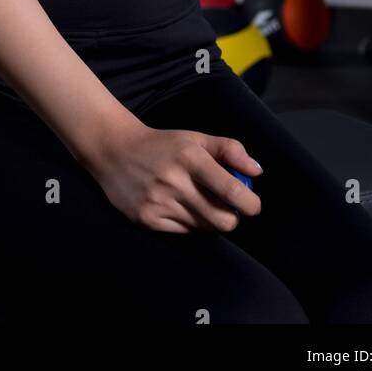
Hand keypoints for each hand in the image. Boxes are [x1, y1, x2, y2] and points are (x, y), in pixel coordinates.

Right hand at [87, 118, 262, 234]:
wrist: (115, 151)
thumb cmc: (162, 144)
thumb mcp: (195, 138)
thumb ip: (229, 149)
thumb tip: (257, 172)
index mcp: (190, 157)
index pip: (231, 190)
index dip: (250, 203)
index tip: (253, 205)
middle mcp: (174, 181)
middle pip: (222, 220)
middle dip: (233, 217)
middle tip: (228, 207)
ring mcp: (159, 203)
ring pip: (203, 228)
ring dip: (209, 219)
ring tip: (199, 203)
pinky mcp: (147, 220)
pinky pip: (183, 233)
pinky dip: (188, 224)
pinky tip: (179, 207)